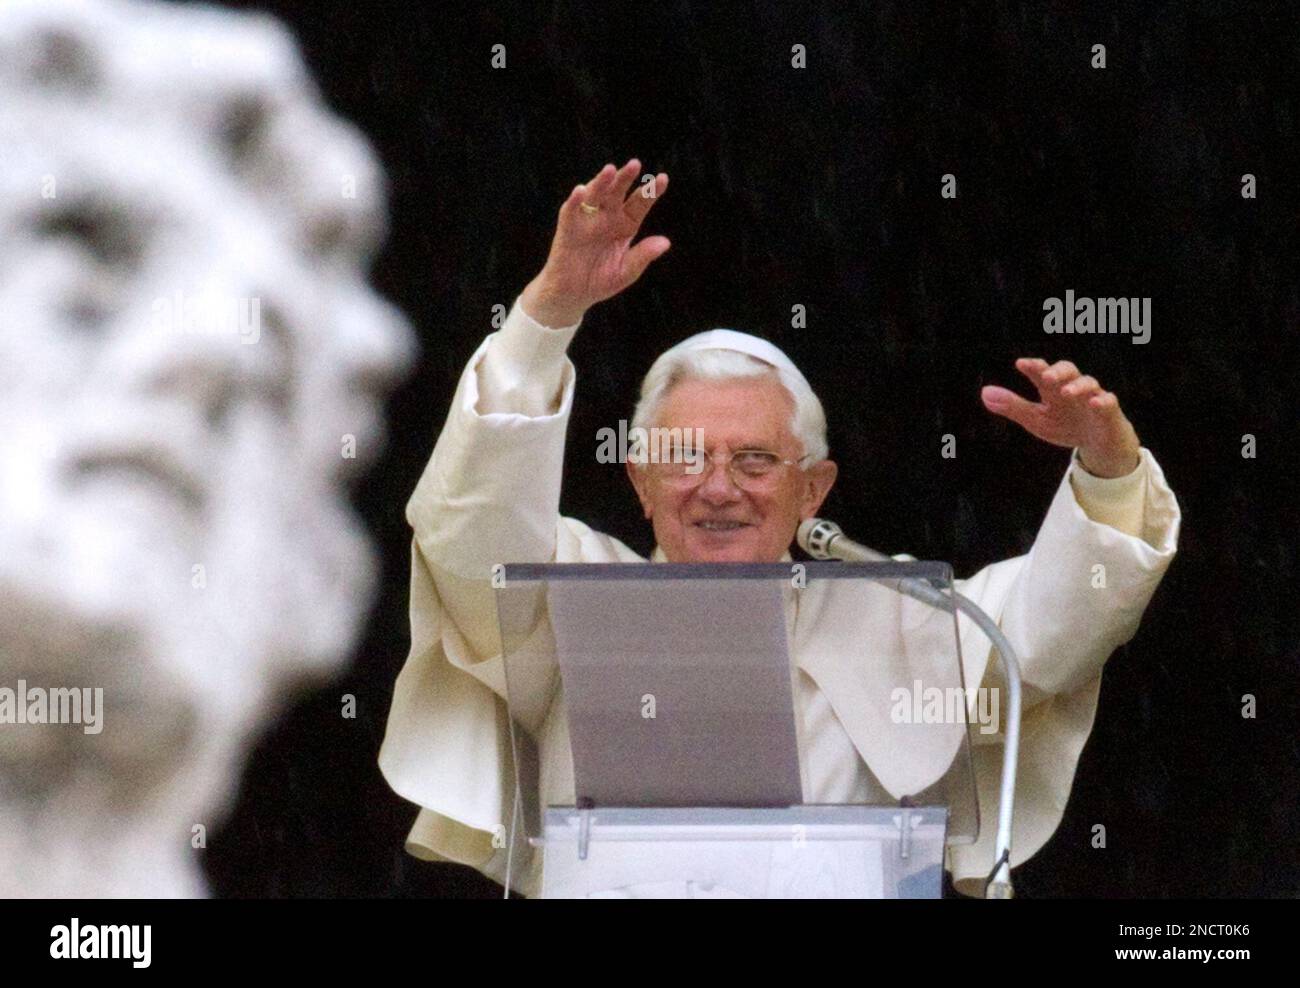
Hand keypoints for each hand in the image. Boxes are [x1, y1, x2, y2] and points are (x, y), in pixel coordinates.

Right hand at [522, 158, 669, 325]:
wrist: (573, 294)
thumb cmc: (601, 281)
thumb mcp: (626, 271)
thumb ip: (643, 255)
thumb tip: (666, 242)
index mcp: (626, 224)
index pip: (640, 203)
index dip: (651, 191)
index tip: (663, 179)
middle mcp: (607, 217)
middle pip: (618, 192)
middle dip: (626, 178)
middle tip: (635, 164)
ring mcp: (587, 219)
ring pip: (595, 195)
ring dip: (601, 182)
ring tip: (610, 170)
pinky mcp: (568, 227)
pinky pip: (571, 210)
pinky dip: (575, 200)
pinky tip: (581, 191)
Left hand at [980, 358, 1140, 477]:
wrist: (1097, 444)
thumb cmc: (1065, 425)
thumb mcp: (1036, 420)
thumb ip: (1013, 407)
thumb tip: (984, 393)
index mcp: (1053, 389)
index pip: (1042, 372)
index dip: (1033, 367)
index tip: (1021, 364)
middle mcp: (1073, 388)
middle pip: (1068, 370)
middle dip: (1058, 371)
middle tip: (1046, 376)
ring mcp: (1092, 397)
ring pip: (1088, 383)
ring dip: (1077, 386)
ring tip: (1066, 392)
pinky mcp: (1109, 411)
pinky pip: (1108, 402)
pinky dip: (1102, 401)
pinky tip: (1095, 402)